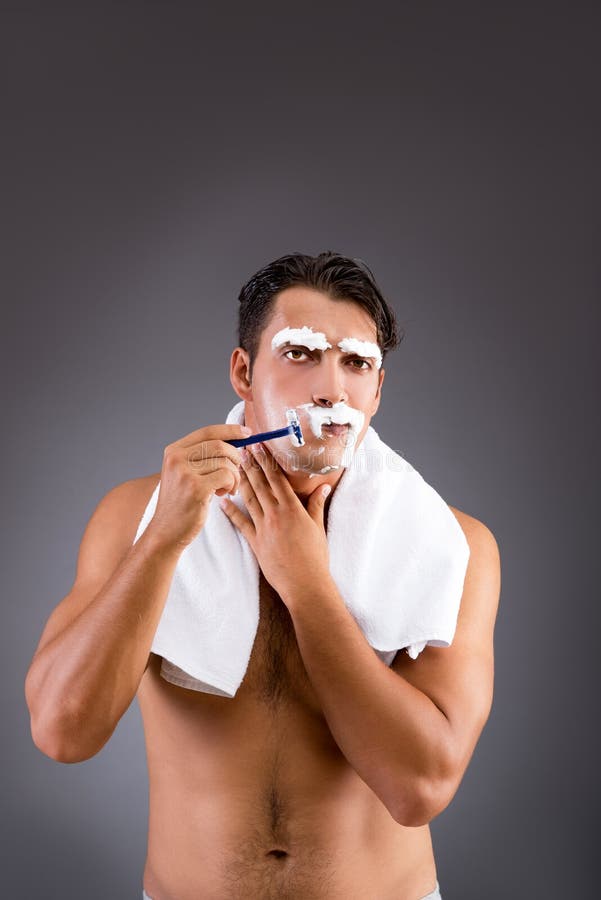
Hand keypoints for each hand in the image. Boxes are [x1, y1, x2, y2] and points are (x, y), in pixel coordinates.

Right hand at [148, 423, 248, 550]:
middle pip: (220, 445)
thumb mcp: (185, 473)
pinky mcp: (195, 488)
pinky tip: (223, 494)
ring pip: (225, 462)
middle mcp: (177, 458)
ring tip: (227, 488)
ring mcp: (185, 472)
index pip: (208, 431)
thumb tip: (235, 442)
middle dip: (235, 457)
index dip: (230, 430)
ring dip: (234, 476)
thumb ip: (202, 457)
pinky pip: (227, 476)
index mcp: (174, 451)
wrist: (166, 532)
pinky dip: (232, 485)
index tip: (247, 433)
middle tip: (236, 472)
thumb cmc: (181, 503)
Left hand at [219, 442, 331, 601]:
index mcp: (293, 509)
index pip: (277, 479)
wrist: (305, 584)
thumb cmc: (316, 558)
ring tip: (233, 466)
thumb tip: (323, 487)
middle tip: (242, 449)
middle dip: (250, 465)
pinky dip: (231, 511)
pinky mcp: (256, 543)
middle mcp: (276, 515)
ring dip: (240, 481)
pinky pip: (241, 523)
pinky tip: (222, 501)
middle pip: (260, 484)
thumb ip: (317, 505)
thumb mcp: (319, 528)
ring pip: (249, 499)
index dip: (267, 461)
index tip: (260, 447)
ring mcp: (264, 528)